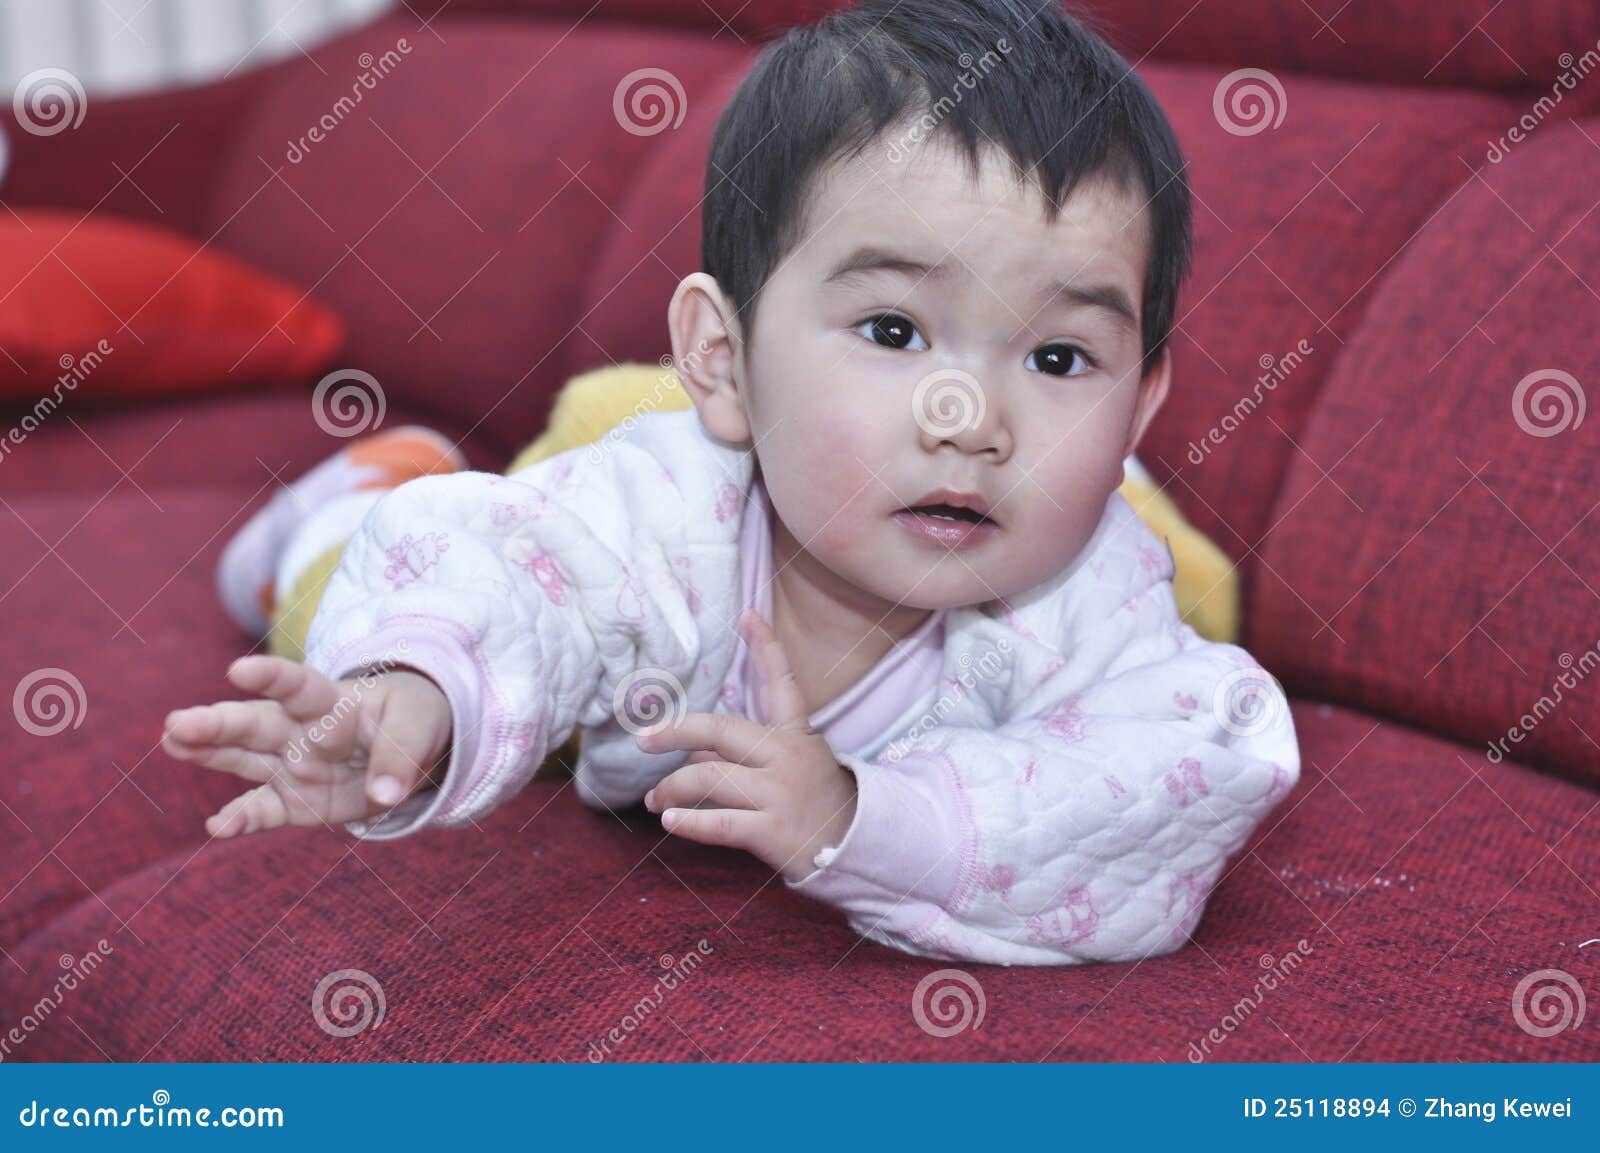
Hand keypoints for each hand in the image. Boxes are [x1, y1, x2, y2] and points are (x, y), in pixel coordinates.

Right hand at [162, 654, 452, 837]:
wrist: (412, 748)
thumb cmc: (412, 722)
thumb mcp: (419, 728)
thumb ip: (400, 757)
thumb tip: (384, 794)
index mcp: (332, 701)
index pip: (298, 686)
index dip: (271, 677)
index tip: (239, 670)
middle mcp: (301, 730)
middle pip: (256, 724)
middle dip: (218, 724)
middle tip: (177, 724)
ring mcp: (292, 765)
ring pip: (244, 759)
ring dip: (208, 754)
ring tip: (170, 743)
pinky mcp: (294, 801)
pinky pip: (263, 810)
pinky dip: (242, 820)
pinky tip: (216, 828)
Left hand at [639, 608, 857, 882]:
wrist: (853, 848)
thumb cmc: (814, 802)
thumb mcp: (791, 766)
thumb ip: (744, 754)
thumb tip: (692, 754)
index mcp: (795, 735)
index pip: (782, 684)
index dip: (767, 648)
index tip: (749, 614)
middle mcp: (787, 758)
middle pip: (721, 731)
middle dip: (676, 732)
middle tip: (644, 741)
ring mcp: (781, 794)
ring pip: (710, 779)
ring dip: (672, 789)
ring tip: (654, 801)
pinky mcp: (774, 831)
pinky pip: (721, 824)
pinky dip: (690, 823)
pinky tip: (670, 821)